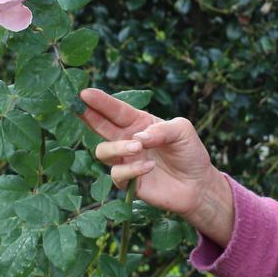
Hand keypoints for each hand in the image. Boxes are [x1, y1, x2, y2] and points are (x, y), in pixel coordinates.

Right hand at [79, 89, 234, 245]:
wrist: (198, 184)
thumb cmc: (190, 152)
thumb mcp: (182, 131)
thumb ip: (162, 129)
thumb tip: (138, 137)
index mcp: (139, 123)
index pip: (115, 110)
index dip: (100, 101)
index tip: (84, 93)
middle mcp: (127, 140)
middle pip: (99, 126)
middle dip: (88, 115)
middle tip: (79, 106)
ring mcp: (125, 161)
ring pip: (103, 151)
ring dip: (118, 147)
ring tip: (137, 147)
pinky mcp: (128, 182)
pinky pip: (117, 174)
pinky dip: (132, 169)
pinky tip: (149, 167)